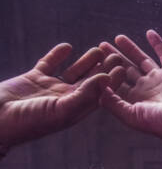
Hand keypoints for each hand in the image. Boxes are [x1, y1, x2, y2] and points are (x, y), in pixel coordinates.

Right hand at [0, 44, 123, 146]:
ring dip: (86, 61)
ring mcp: (51, 89)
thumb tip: (107, 78)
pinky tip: (68, 46)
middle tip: (117, 56)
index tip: (123, 68)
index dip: (112, 82)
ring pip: (73, 72)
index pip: (100, 95)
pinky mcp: (34, 79)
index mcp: (76, 111)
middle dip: (104, 69)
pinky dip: (58, 55)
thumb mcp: (62, 109)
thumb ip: (85, 94)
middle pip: (90, 82)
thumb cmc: (31, 121)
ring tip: (99, 49)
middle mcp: (66, 100)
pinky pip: (49, 65)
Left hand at [99, 30, 161, 157]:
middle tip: (100, 46)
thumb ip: (112, 102)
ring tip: (117, 37)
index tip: (92, 61)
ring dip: (130, 49)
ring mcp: (159, 79)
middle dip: (113, 58)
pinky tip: (149, 32)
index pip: (116, 83)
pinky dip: (158, 43)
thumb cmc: (159, 123)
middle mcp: (146, 89)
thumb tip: (96, 85)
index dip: (104, 72)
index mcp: (134, 100)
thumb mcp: (130, 116)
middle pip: (126, 70)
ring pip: (141, 60)